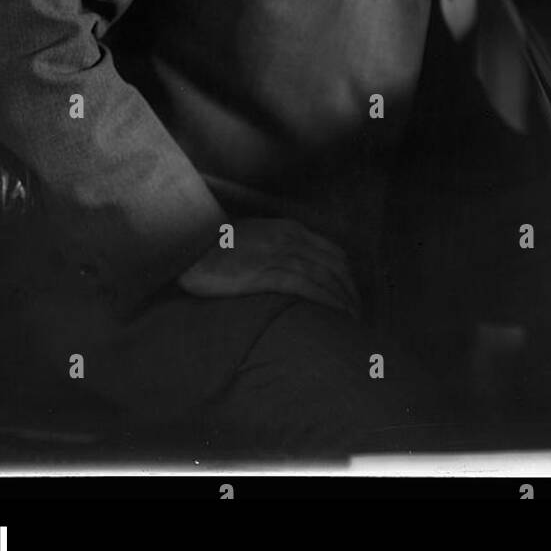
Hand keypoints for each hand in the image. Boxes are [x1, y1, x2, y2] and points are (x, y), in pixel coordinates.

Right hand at [177, 217, 361, 317]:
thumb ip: (278, 248)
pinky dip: (327, 300)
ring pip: (326, 276)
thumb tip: (292, 270)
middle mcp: (290, 239)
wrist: (191, 245)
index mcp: (290, 229)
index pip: (333, 252)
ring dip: (344, 299)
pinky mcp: (266, 273)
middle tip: (359, 313)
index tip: (353, 295)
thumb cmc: (218, 246)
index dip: (348, 276)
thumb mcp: (256, 238)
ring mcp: (279, 255)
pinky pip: (307, 286)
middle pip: (336, 266)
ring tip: (352, 321)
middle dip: (352, 291)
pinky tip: (336, 314)